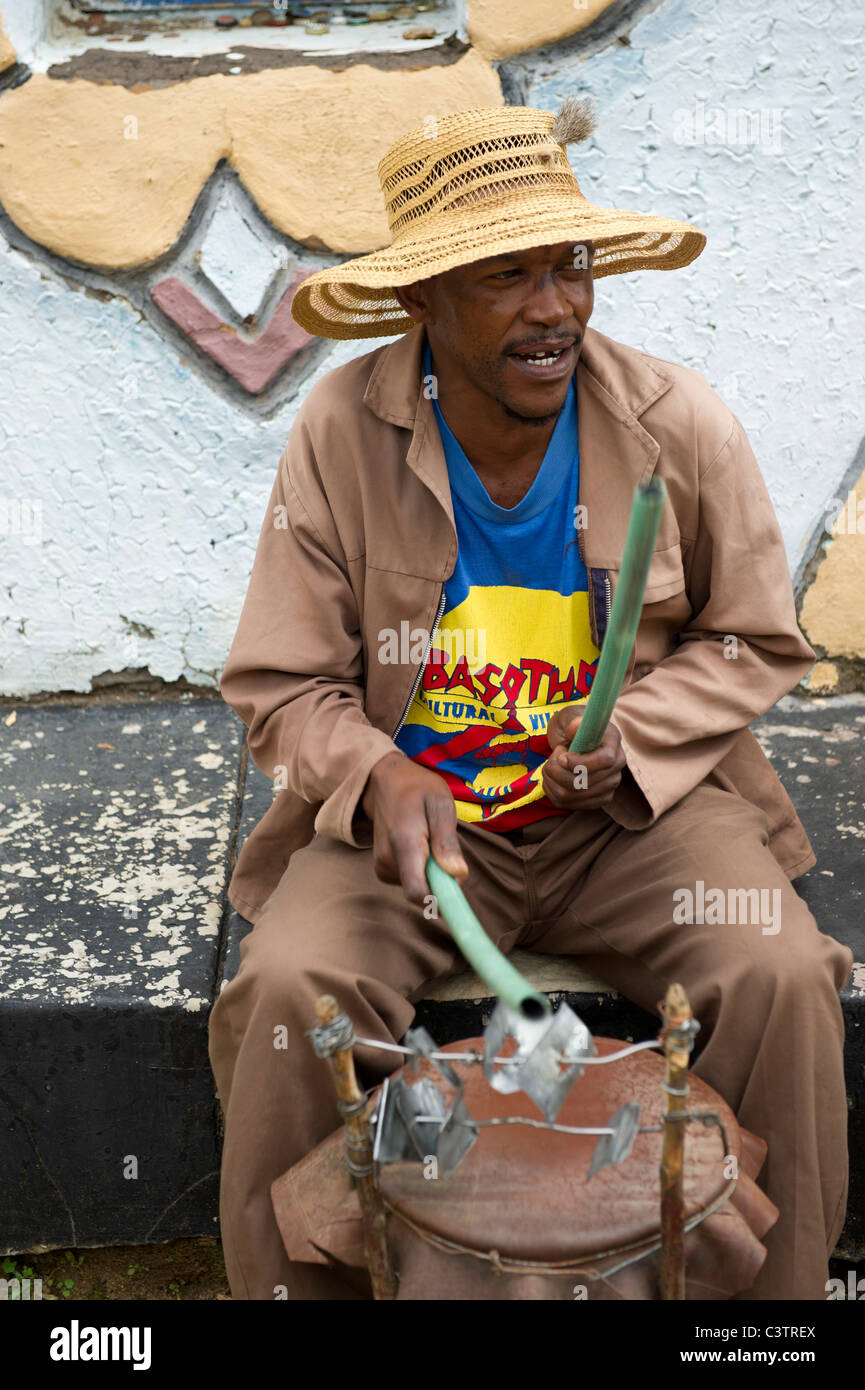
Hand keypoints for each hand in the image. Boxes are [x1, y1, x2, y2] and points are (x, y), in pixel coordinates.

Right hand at [361, 752, 467, 905]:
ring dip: (433, 872)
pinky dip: (423, 870)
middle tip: (449, 850)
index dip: (442, 902)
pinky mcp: (382, 869)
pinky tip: (422, 846)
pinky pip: (411, 880)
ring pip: (419, 886)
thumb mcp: (440, 804)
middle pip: (423, 891)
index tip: (459, 896)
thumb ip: (447, 840)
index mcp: (404, 844)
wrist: (385, 781)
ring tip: (433, 841)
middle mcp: (387, 860)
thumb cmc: (418, 789)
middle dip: (443, 880)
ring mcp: (382, 866)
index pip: (417, 892)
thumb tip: (457, 875)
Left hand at [542, 706, 625, 810]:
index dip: (580, 762)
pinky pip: (567, 804)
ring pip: (572, 795)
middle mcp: (617, 768)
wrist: (575, 740)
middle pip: (584, 783)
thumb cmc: (572, 726)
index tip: (561, 756)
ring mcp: (609, 786)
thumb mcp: (570, 716)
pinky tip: (552, 778)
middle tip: (552, 757)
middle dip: (557, 770)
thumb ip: (572, 720)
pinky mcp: (596, 800)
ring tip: (551, 766)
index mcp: (614, 742)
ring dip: (551, 780)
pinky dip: (552, 791)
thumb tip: (575, 727)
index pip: (606, 760)